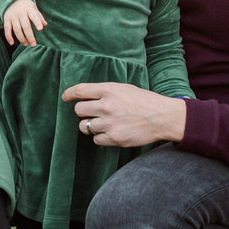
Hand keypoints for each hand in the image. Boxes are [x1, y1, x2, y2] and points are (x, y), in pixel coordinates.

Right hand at [3, 0, 45, 46]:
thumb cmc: (26, 6)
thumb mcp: (33, 8)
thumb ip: (39, 16)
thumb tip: (45, 25)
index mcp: (29, 10)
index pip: (34, 16)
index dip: (37, 22)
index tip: (40, 29)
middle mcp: (20, 13)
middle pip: (25, 26)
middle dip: (29, 36)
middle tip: (33, 44)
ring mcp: (13, 16)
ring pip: (16, 29)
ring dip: (21, 38)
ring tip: (26, 44)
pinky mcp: (6, 19)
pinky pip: (7, 29)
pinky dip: (8, 37)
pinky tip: (12, 43)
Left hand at [63, 82, 185, 147]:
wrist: (162, 117)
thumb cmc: (144, 101)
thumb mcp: (125, 89)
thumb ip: (105, 92)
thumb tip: (85, 96)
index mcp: (109, 90)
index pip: (80, 90)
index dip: (69, 94)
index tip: (66, 97)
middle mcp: (107, 106)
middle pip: (78, 110)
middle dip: (83, 112)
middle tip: (93, 113)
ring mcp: (109, 123)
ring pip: (85, 126)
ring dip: (91, 126)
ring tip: (103, 124)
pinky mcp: (114, 138)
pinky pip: (96, 139)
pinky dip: (101, 137)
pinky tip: (111, 132)